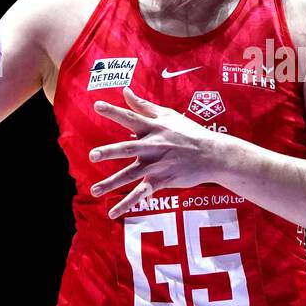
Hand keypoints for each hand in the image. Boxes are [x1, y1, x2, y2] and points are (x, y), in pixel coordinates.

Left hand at [89, 86, 228, 218]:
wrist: (212, 155)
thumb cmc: (189, 132)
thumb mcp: (168, 115)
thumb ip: (143, 105)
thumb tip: (125, 91)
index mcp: (154, 127)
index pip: (131, 117)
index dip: (114, 111)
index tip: (97, 105)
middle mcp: (153, 146)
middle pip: (129, 148)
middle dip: (110, 152)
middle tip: (93, 155)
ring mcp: (157, 165)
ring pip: (131, 175)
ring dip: (112, 183)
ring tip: (94, 191)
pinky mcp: (162, 180)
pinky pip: (142, 194)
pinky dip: (128, 204)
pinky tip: (114, 213)